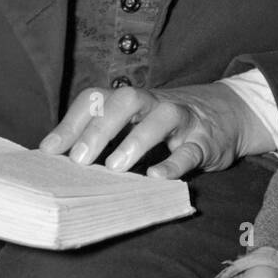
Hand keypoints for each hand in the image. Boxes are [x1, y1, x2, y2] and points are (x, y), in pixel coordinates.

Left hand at [39, 81, 272, 178]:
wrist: (228, 112)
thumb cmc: (167, 124)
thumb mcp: (136, 122)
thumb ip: (103, 136)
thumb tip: (56, 158)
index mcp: (130, 100)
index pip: (96, 99)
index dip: (70, 123)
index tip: (48, 151)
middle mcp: (153, 103)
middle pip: (126, 101)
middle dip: (99, 128)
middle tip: (78, 159)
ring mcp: (182, 119)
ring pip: (161, 118)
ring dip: (136, 140)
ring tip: (115, 167)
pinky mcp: (205, 141)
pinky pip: (190, 150)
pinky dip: (173, 164)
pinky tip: (156, 178)